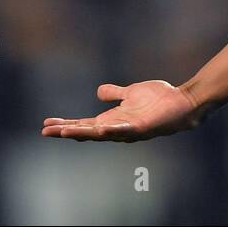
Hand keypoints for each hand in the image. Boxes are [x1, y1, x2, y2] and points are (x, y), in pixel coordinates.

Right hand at [41, 80, 204, 142]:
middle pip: (87, 132)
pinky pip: (125, 130)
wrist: (181, 103)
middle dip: (66, 132)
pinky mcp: (142, 127)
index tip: (46, 125)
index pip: (84, 124)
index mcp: (112, 119)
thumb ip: (115, 94)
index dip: (66, 125)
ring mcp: (129, 130)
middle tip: (46, 131)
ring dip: (83, 134)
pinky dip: (113, 130)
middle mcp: (117, 128)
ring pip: (101, 134)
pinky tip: (100, 129)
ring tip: (64, 132)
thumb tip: (98, 92)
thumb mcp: (130, 93)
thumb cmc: (158, 100)